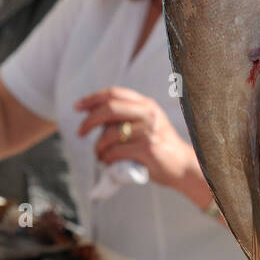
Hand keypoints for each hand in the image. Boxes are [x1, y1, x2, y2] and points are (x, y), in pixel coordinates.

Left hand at [74, 87, 207, 198]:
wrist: (182, 166)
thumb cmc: (159, 146)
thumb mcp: (147, 124)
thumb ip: (127, 117)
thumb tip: (94, 117)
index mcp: (146, 104)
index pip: (115, 93)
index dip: (93, 98)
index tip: (78, 107)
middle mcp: (148, 113)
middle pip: (109, 109)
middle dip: (89, 121)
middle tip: (80, 132)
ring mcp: (149, 130)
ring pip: (110, 134)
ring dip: (98, 146)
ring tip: (99, 155)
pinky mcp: (148, 148)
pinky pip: (116, 151)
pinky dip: (107, 158)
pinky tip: (108, 162)